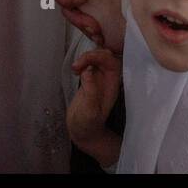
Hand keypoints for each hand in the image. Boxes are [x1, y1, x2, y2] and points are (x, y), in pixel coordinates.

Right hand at [67, 48, 122, 164]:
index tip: (84, 64)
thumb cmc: (87, 125)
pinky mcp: (90, 79)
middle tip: (76, 66)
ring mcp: (99, 78)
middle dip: (91, 55)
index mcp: (112, 86)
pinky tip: (75, 69)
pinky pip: (90, 63)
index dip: (101, 57)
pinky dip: (82, 61)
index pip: (113, 63)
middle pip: (106, 57)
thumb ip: (90, 93)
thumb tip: (88, 72)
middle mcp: (108, 80)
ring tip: (74, 68)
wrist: (82, 131)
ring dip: (86, 58)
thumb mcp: (89, 111)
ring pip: (98, 58)